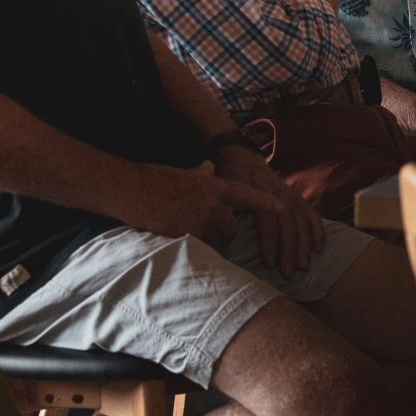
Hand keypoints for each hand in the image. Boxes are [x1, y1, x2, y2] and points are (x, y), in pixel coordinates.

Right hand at [120, 164, 284, 252]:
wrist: (132, 188)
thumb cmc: (156, 178)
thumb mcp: (184, 173)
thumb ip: (201, 174)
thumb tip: (208, 167)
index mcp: (215, 187)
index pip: (247, 196)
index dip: (266, 202)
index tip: (282, 208)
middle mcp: (213, 204)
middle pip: (231, 229)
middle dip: (223, 233)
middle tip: (206, 229)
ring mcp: (201, 220)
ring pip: (214, 241)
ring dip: (207, 241)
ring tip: (187, 230)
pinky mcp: (186, 235)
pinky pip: (197, 247)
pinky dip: (192, 246)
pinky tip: (177, 236)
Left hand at [213, 145, 323, 277]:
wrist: (241, 158)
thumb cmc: (230, 179)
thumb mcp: (223, 190)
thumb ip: (226, 209)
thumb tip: (225, 236)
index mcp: (259, 193)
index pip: (268, 221)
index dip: (270, 243)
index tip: (269, 264)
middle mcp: (279, 193)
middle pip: (289, 224)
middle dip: (290, 250)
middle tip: (287, 272)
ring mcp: (291, 195)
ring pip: (302, 221)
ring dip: (304, 245)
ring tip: (302, 266)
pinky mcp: (297, 198)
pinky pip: (312, 214)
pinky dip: (317, 230)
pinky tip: (318, 247)